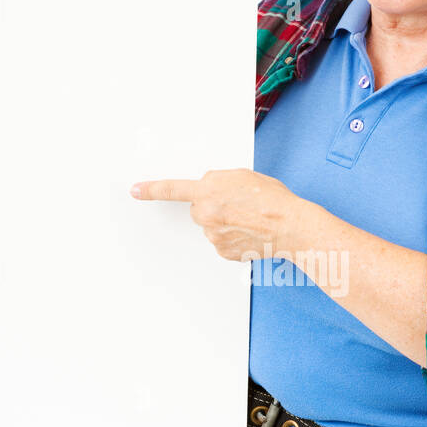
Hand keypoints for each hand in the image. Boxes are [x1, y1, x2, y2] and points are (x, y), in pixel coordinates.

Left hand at [129, 168, 306, 261]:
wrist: (290, 226)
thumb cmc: (272, 200)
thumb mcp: (242, 176)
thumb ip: (219, 181)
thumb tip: (210, 189)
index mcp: (209, 190)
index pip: (172, 189)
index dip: (151, 189)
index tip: (136, 190)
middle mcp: (206, 213)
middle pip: (198, 208)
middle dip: (212, 205)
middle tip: (236, 204)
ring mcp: (213, 235)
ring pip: (210, 225)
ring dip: (224, 221)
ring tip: (248, 219)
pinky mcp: (221, 250)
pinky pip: (220, 240)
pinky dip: (231, 237)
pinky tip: (247, 232)